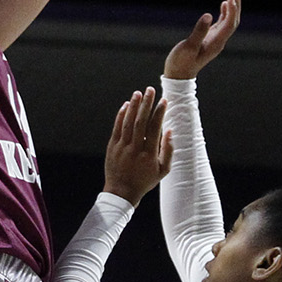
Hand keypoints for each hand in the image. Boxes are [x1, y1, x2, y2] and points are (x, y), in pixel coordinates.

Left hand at [103, 88, 171, 203]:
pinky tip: (126, 105)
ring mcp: (122, 147)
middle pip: (141, 121)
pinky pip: (117, 128)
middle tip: (151, 90)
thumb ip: (168, 150)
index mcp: (149, 154)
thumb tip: (169, 131)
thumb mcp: (162, 170)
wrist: (121, 192)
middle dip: (146, 104)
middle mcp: (135, 149)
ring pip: (128, 122)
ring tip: (138, 93)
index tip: (164, 101)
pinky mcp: (112, 147)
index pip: (155, 128)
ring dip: (133, 106)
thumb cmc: (144, 181)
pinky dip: (121, 116)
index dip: (159, 112)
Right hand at [163, 0, 240, 79]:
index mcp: (216, 43)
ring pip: (229, 21)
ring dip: (232, 7)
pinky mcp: (210, 38)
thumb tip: (208, 15)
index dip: (232, 10)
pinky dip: (225, 12)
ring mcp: (215, 40)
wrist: (179, 75)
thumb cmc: (181, 63)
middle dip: (236, 5)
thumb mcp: (188, 47)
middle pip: (233, 21)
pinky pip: (222, 23)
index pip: (229, 24)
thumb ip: (198, 32)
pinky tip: (224, 4)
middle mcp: (219, 41)